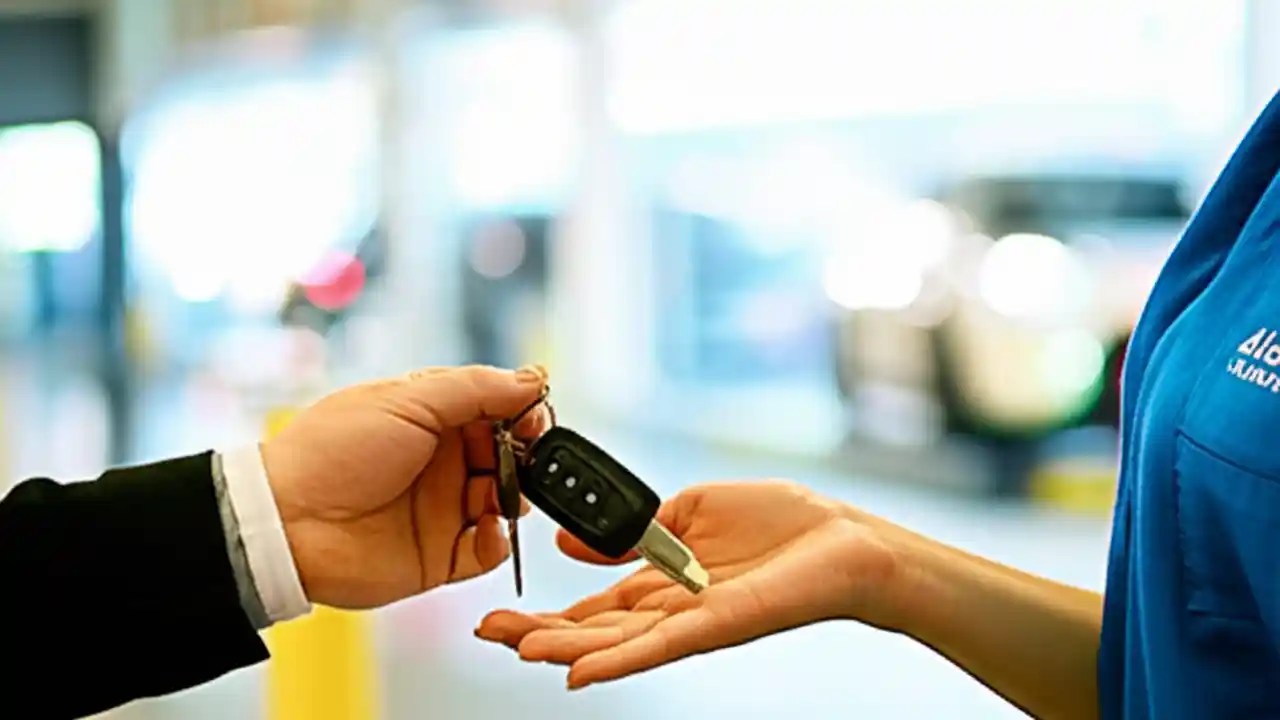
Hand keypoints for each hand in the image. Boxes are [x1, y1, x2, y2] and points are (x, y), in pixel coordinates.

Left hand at [262, 364, 549, 609]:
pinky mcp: (439, 556)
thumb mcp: (409, 400)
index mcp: (432, 419)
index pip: (496, 410)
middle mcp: (441, 463)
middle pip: (508, 456)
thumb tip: (533, 378)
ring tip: (505, 495)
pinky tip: (488, 527)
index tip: (536, 415)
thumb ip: (477, 388)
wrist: (287, 522)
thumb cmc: (334, 450)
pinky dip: (499, 541)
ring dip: (517, 497)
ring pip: (506, 502)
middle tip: (530, 457)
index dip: (521, 411)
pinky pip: (488, 550)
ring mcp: (441, 510)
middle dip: (528, 456)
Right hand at [475, 481, 904, 688]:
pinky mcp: (716, 626)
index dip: (549, 613)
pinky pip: (659, 648)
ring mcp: (692, 623)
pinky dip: (617, 664)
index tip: (501, 615)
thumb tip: (575, 538)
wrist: (842, 539)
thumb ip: (634, 526)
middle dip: (539, 634)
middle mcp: (672, 611)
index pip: (595, 609)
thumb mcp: (691, 508)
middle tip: (488, 633)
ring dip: (565, 650)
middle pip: (594, 632)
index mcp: (663, 581)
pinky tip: (578, 674)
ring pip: (616, 645)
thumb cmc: (782, 523)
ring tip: (517, 649)